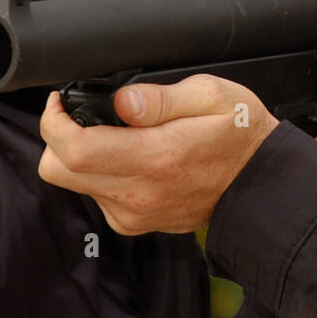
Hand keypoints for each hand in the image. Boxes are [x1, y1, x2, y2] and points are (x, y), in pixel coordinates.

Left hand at [38, 75, 278, 234]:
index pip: (74, 149)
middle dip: (58, 139)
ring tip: (117, 136)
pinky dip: (101, 175)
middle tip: (81, 115)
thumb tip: (122, 101)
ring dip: (81, 157)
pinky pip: (96, 196)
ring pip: (73, 184)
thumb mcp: (211, 95)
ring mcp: (134, 213)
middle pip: (58, 171)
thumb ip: (161, 97)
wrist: (262, 184)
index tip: (60, 101)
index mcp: (155, 157)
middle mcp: (138, 193)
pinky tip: (131, 158)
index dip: (54, 121)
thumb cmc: (240, 134)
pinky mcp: (134, 222)